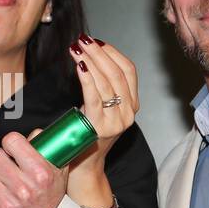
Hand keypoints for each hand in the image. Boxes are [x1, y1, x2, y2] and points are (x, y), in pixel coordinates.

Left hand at [0, 131, 67, 207]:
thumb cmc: (50, 205)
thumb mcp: (58, 175)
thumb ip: (49, 150)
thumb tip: (34, 133)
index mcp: (41, 174)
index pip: (12, 141)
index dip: (9, 144)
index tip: (10, 151)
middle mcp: (24, 190)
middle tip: (0, 167)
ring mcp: (5, 205)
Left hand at [67, 36, 138, 195]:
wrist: (82, 167)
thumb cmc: (85, 135)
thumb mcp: (100, 109)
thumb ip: (101, 88)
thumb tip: (89, 57)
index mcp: (132, 106)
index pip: (129, 71)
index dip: (113, 53)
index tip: (97, 42)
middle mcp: (128, 114)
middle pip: (118, 74)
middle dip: (99, 53)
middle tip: (83, 40)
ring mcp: (116, 122)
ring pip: (107, 83)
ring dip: (91, 61)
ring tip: (76, 48)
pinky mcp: (100, 128)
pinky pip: (95, 98)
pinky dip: (87, 79)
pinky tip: (79, 66)